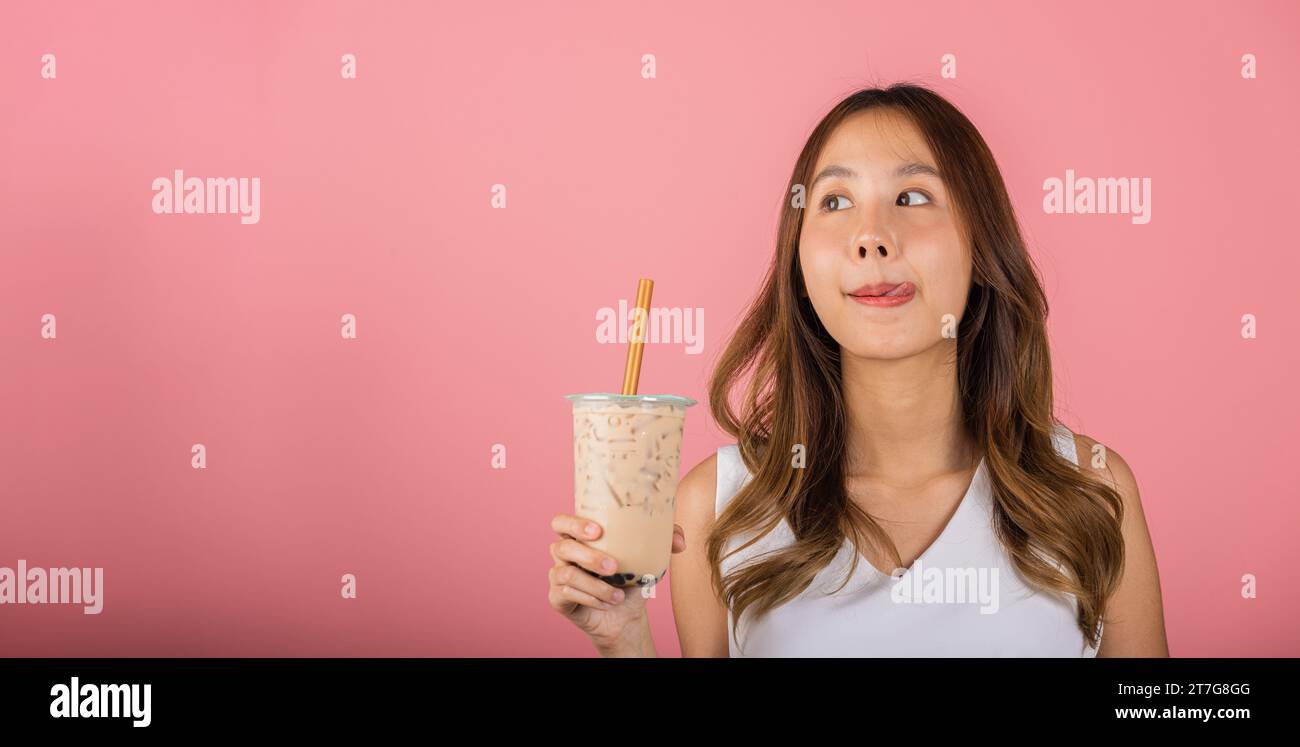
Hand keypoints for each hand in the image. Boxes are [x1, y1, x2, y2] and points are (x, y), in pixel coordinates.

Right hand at [547, 514, 685, 653]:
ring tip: (617, 594)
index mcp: (579, 536)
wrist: (625, 614)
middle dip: (588, 556)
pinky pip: (566, 595)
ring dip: (594, 585)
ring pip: (566, 575)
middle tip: (613, 566)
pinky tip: (608, 602)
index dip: (574, 524)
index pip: (562, 522)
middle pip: (561, 547)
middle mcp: (564, 553)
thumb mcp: (649, 557)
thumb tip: (680, 540)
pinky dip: (591, 599)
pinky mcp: (556, 598)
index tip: (598, 531)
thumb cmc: (632, 577)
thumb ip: (664, 542)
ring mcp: (557, 575)